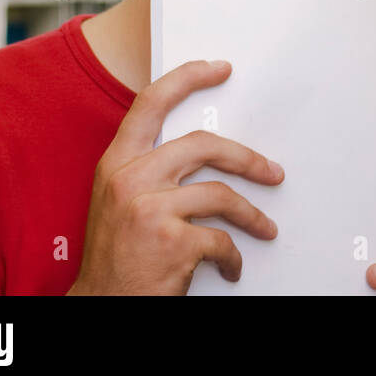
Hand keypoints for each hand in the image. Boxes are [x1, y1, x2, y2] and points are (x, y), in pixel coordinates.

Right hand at [67, 59, 284, 294]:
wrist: (102, 306)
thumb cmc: (116, 255)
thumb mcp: (119, 201)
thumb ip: (151, 170)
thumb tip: (207, 150)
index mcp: (116, 163)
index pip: (150, 103)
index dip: (187, 78)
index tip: (220, 68)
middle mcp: (129, 179)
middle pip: (203, 145)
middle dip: (247, 158)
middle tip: (272, 172)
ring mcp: (149, 209)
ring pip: (221, 195)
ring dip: (251, 215)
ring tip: (265, 228)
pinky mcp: (172, 241)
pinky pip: (221, 239)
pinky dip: (233, 256)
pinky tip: (231, 267)